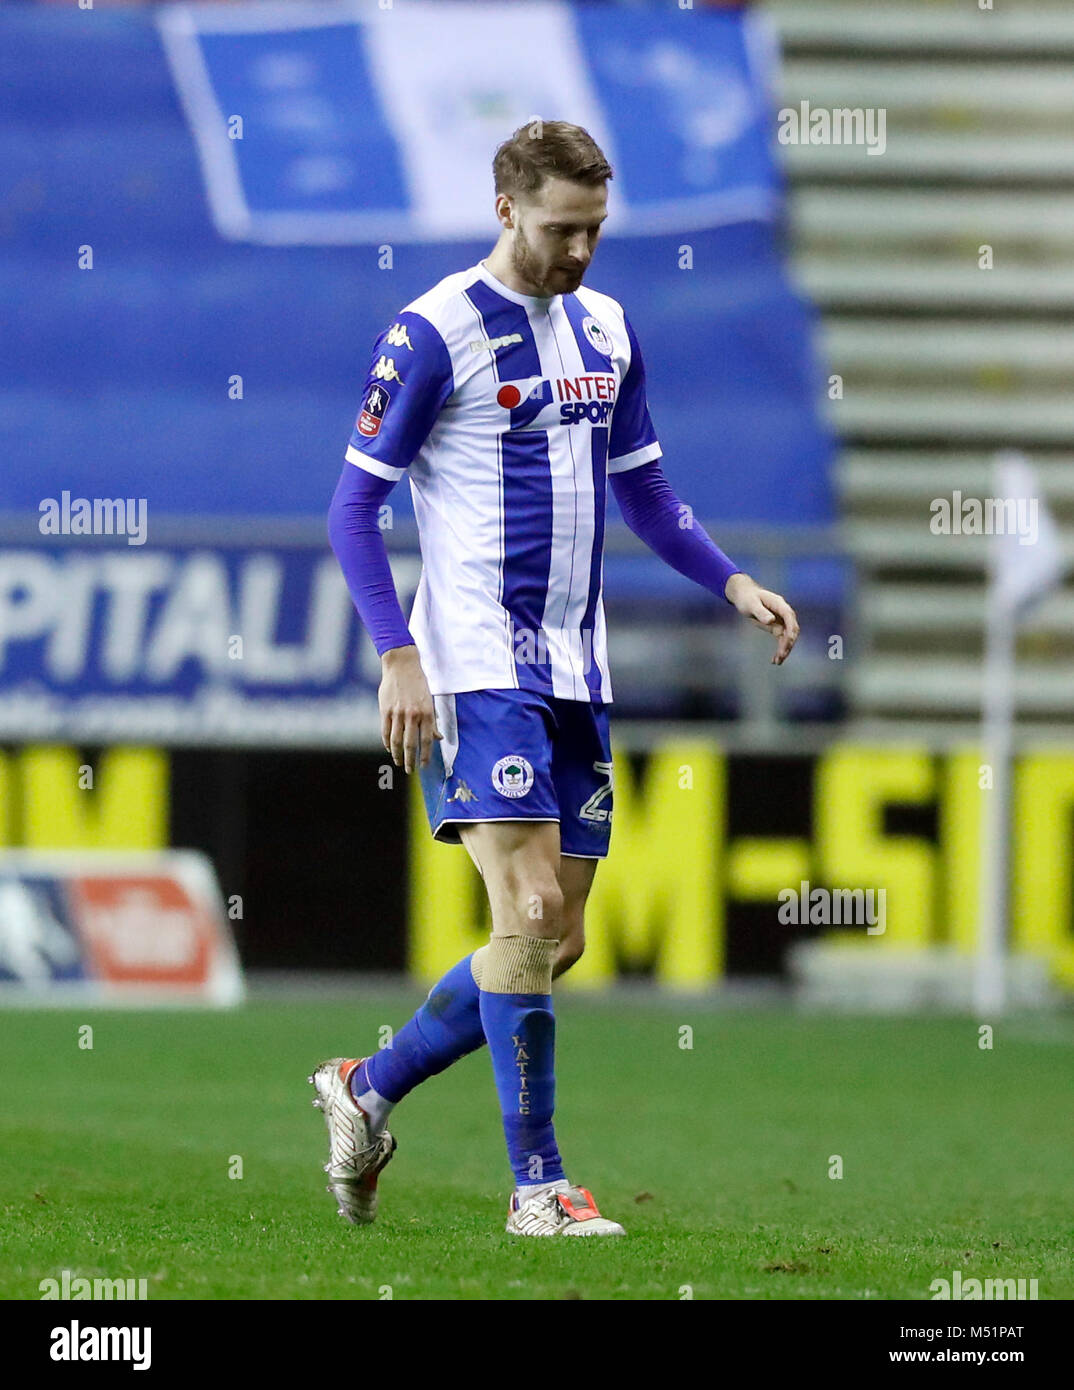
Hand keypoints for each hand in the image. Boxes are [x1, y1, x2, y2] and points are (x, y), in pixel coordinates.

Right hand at [379, 645, 441, 772]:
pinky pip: (386, 731)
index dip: (425, 756)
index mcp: (426, 713)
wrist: (401, 665)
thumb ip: (432, 720)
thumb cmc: (418, 682)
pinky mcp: (385, 710)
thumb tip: (438, 738)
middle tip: (410, 770)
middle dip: (410, 761)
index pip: (427, 741)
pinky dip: (387, 742)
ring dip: (397, 755)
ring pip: (396, 741)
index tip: (424, 766)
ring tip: (398, 762)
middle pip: (410, 744)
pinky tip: (389, 748)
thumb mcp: (429, 700)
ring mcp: (397, 713)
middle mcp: (413, 715)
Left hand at [724, 572, 799, 664]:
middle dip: (788, 643)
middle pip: (792, 629)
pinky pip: (781, 639)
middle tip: (781, 655)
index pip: (790, 617)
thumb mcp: (751, 604)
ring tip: (777, 661)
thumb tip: (771, 620)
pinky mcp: (777, 627)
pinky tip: (775, 659)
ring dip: (785, 649)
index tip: (788, 641)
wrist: (744, 595)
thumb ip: (761, 612)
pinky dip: (780, 649)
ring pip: (788, 637)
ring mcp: (781, 620)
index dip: (791, 629)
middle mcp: (783, 613)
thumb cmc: (747, 598)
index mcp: (779, 604)